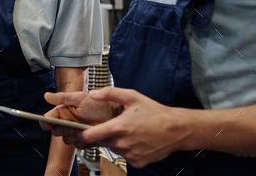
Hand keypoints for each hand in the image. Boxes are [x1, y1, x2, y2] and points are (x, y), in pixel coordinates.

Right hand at [40, 90, 118, 149]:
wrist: (115, 115)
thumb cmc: (98, 104)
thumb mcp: (79, 98)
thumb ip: (62, 98)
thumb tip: (46, 96)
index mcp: (64, 111)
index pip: (49, 119)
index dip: (46, 122)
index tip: (47, 124)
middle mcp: (68, 122)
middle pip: (56, 131)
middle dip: (62, 129)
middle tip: (72, 124)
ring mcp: (76, 132)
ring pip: (66, 139)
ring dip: (72, 136)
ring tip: (82, 128)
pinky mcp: (84, 141)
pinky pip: (77, 146)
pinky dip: (82, 142)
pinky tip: (88, 135)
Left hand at [54, 87, 186, 167]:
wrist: (176, 129)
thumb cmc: (153, 111)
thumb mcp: (132, 96)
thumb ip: (110, 93)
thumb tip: (92, 94)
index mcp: (118, 128)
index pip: (89, 136)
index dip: (82, 134)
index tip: (80, 131)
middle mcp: (122, 144)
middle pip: (100, 142)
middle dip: (101, 135)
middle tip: (114, 126)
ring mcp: (130, 155)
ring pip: (113, 148)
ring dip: (116, 141)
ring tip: (129, 131)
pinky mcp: (138, 162)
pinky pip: (125, 156)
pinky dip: (127, 149)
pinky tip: (137, 140)